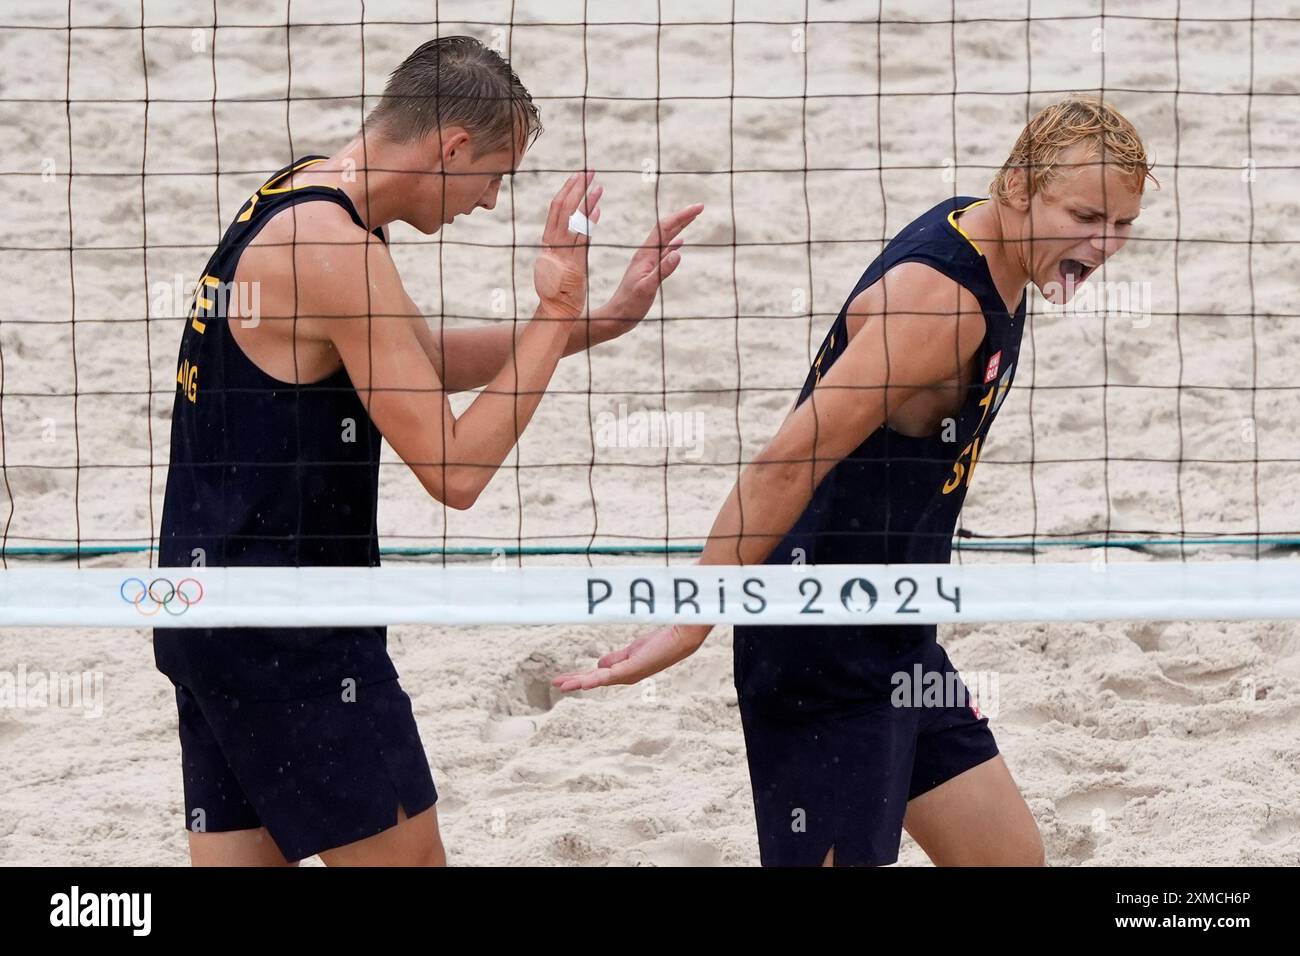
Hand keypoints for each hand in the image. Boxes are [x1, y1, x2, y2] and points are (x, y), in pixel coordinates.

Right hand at [534, 171, 602, 317]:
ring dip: (584, 202)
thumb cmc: (560, 291)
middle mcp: (551, 246)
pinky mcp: (571, 266)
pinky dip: (587, 224)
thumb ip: (570, 242)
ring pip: (570, 222)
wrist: (556, 314)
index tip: (578, 176)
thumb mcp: (562, 262)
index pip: (555, 210)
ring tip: (598, 186)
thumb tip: (582, 220)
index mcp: (548, 244)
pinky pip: (579, 241)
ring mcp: (560, 255)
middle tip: (589, 171)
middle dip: (575, 189)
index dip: (566, 191)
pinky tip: (597, 211)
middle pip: (561, 210)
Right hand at [552, 625, 706, 691]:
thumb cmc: (659, 644)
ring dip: (579, 682)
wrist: (678, 639)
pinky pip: (611, 675)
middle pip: (593, 680)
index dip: (578, 677)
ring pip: (598, 680)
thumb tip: (598, 664)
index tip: (560, 681)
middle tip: (555, 684)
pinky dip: (596, 678)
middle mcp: (624, 676)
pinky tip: (584, 682)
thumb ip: (615, 658)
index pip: (595, 675)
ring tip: (562, 685)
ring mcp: (628, 673)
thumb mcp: (631, 652)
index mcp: (622, 671)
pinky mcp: (634, 668)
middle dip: (574, 682)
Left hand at [599, 203, 704, 328]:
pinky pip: (664, 251)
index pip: (665, 228)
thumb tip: (678, 252)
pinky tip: (680, 243)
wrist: (615, 317)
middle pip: (666, 229)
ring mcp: (647, 262)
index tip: (699, 208)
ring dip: (680, 227)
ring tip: (693, 218)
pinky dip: (674, 244)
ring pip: (666, 238)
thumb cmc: (629, 306)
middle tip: (700, 207)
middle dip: (683, 217)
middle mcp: (645, 254)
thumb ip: (662, 271)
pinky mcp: (649, 270)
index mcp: (645, 255)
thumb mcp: (647, 289)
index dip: (682, 216)